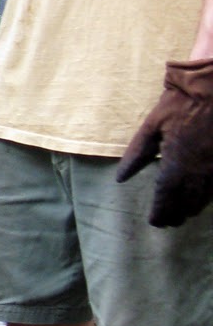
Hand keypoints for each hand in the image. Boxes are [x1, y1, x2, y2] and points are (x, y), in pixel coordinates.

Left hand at [116, 59, 212, 226]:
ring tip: (183, 214)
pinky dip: (208, 197)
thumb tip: (121, 178)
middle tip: (168, 221)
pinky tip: (203, 198)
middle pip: (186, 203)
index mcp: (175, 165)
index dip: (160, 212)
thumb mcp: (152, 125)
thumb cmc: (181, 102)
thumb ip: (137, 154)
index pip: (165, 198)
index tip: (155, 222)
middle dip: (176, 214)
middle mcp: (197, 173)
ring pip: (204, 199)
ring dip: (192, 208)